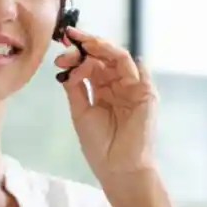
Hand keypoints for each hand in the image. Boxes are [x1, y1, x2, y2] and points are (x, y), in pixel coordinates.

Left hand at [54, 26, 158, 183]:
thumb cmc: (99, 145)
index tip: (60, 50)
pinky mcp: (147, 94)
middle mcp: (118, 85)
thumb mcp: (80, 111)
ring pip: (120, 58)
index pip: (91, 63)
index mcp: (102, 89)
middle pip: (104, 56)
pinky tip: (107, 54)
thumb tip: (73, 61)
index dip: (76, 54)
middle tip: (71, 38)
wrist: (117, 168)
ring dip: (102, 48)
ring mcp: (133, 88)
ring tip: (85, 44)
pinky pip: (138, 71)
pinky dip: (123, 60)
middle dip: (88, 45)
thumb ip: (76, 85)